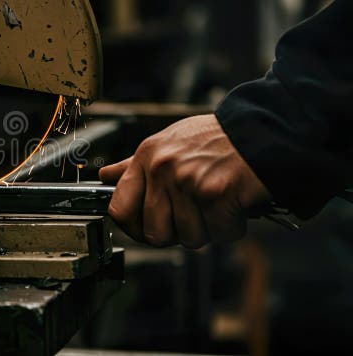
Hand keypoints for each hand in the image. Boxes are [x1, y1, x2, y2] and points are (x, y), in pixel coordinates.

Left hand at [99, 114, 270, 248]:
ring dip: (208, 230)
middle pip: (155, 234)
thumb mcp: (167, 142)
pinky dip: (232, 227)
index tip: (146, 229)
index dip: (133, 228)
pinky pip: (220, 234)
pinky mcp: (218, 195)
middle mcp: (163, 170)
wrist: (262, 129)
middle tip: (194, 217)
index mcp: (147, 158)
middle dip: (177, 233)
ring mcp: (189, 183)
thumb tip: (105, 176)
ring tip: (217, 205)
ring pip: (189, 238)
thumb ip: (135, 165)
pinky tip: (235, 206)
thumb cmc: (215, 139)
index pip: (119, 209)